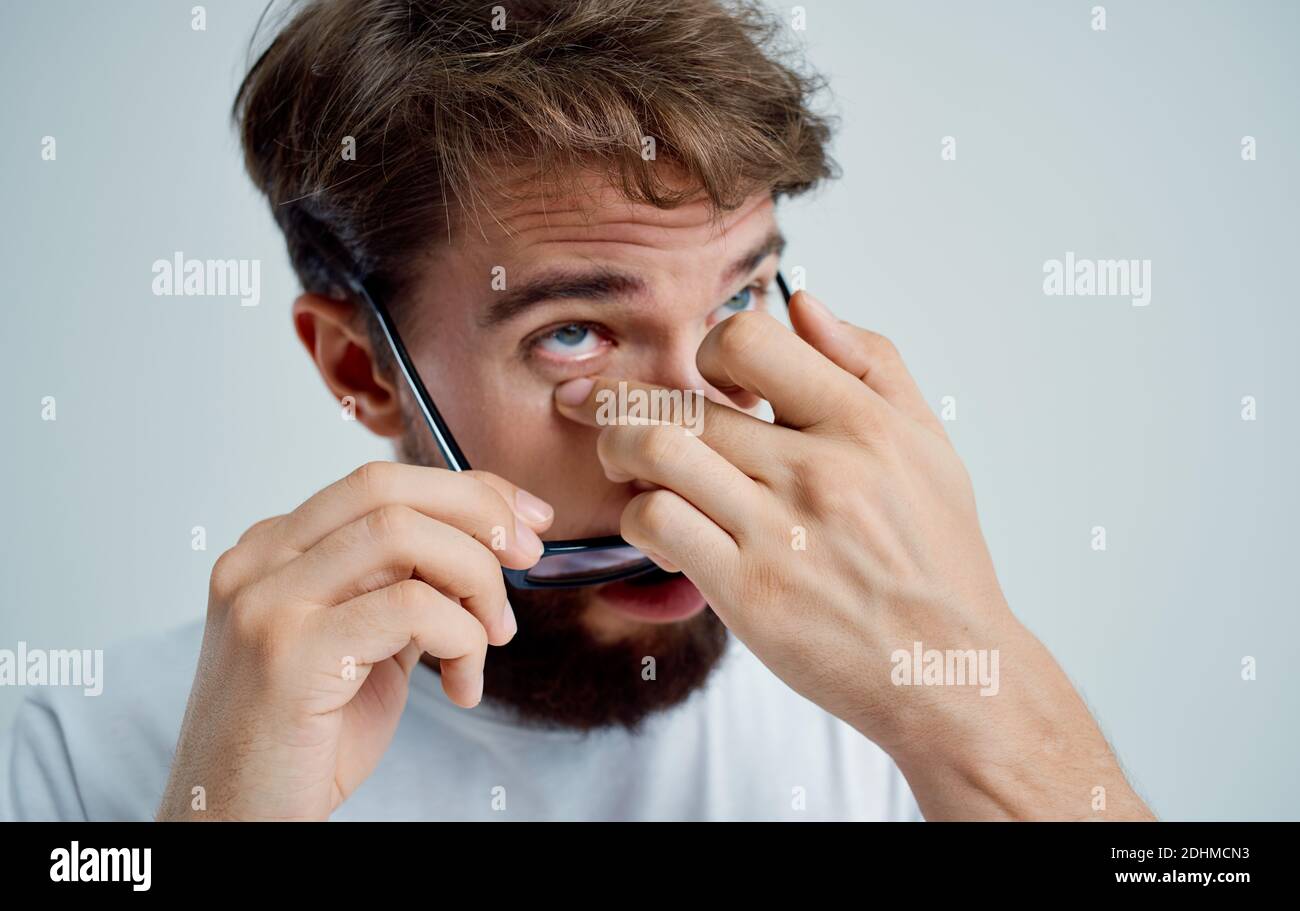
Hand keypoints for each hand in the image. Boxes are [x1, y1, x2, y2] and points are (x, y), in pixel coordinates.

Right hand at [157, 462, 551, 820]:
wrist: (236, 823)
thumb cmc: (304, 742)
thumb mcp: (367, 645)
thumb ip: (407, 590)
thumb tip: (488, 547)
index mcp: (274, 549)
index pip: (381, 482)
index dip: (468, 489)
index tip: (528, 519)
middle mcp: (260, 561)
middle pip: (388, 486)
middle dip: (480, 511)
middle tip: (529, 557)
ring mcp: (266, 601)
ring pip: (402, 533)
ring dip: (476, 578)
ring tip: (493, 638)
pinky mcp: (288, 652)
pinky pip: (409, 608)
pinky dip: (462, 638)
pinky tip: (462, 685)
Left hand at [555, 292, 1152, 819]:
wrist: (948, 668)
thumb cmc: (936, 558)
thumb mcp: (928, 445)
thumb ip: (871, 364)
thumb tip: (806, 303)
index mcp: (863, 424)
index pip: (749, 339)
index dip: (709, 350)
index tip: (706, 378)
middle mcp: (819, 469)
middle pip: (683, 400)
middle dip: (626, 400)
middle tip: (603, 407)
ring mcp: (779, 531)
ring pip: (657, 452)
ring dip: (619, 450)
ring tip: (619, 461)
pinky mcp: (749, 592)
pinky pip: (661, 525)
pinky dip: (638, 518)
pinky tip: (654, 525)